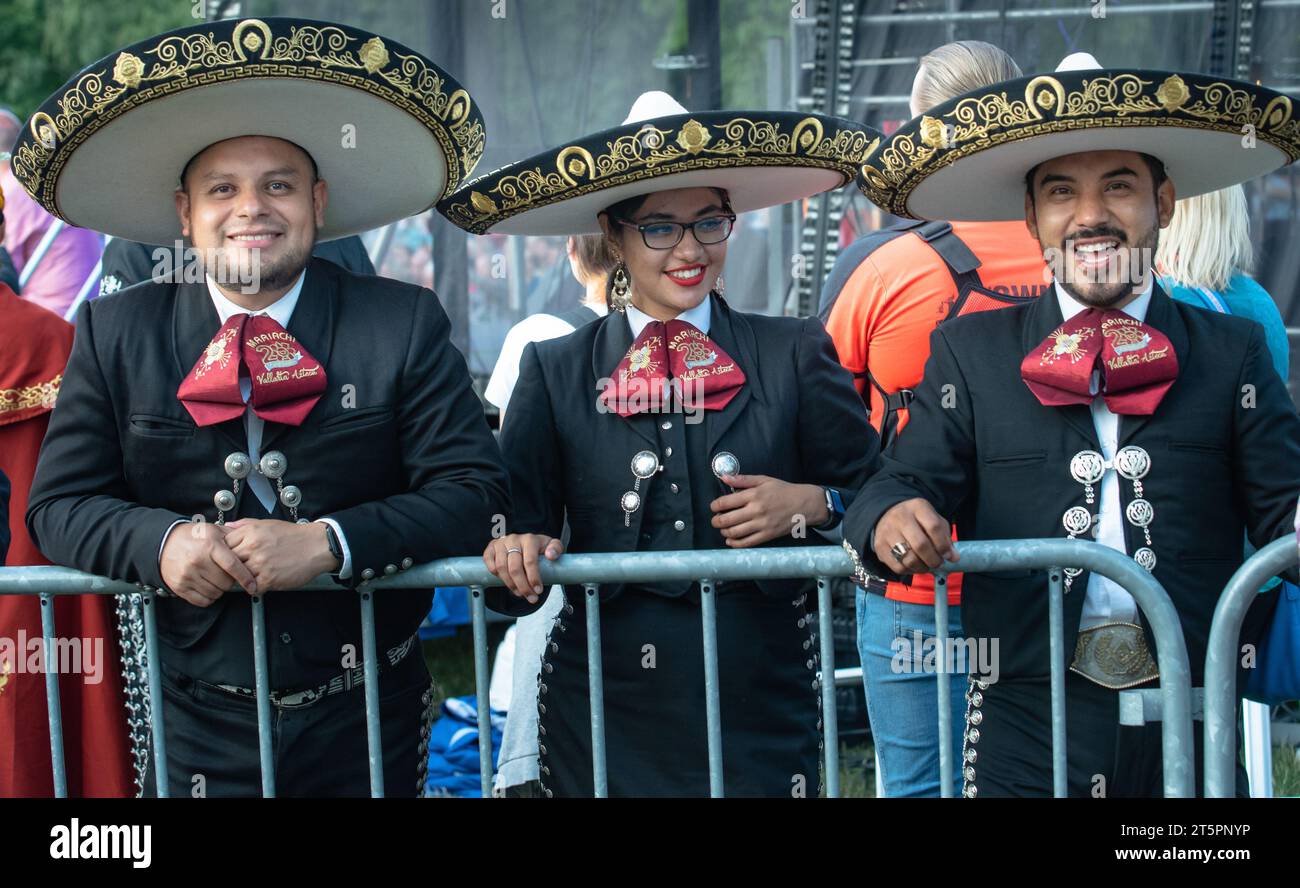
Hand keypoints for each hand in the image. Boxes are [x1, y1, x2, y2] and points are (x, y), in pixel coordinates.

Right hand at [160, 520, 257, 606]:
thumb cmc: (193, 537)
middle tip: (227, 576)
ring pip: (215, 593)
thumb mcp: (213, 530)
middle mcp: (197, 561)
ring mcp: (187, 575)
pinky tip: (208, 587)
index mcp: (209, 546)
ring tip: (215, 579)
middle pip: (225, 582)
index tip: (252, 585)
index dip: (245, 577)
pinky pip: (202, 600)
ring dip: (219, 589)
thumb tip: (250, 542)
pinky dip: (209, 597)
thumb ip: (232, 536)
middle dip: (231, 582)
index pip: (232, 565)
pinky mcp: (179, 586)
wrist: (164, 542)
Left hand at [223, 519, 339, 592]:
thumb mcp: (268, 523)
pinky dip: (256, 587)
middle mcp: (253, 547)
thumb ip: (244, 524)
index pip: (224, 545)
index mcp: (251, 532)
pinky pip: (252, 588)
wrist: (317, 546)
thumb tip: (227, 526)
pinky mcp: (269, 579)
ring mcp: (260, 564)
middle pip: (228, 562)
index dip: (226, 552)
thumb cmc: (295, 536)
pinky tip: (263, 580)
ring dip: (244, 578)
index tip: (230, 556)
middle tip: (240, 568)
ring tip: (253, 574)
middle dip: (232, 566)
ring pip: (239, 576)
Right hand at [483, 533, 562, 602]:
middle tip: (531, 598)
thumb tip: (551, 555)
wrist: (523, 542)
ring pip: (501, 568)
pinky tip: (507, 582)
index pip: (530, 561)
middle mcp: (513, 539)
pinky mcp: (490, 548)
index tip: (538, 590)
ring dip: (510, 585)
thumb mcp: (551, 545)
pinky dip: (497, 576)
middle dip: (523, 586)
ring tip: (520, 593)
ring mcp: (500, 543)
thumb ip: (556, 548)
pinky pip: (490, 565)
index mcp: (529, 539)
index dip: (533, 578)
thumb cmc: (538, 547)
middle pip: (515, 568)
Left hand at [709, 475, 828, 547]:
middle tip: (715, 520)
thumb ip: (742, 479)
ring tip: (723, 529)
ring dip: (724, 532)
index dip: (715, 506)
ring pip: (734, 533)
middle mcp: (756, 510)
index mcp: (754, 495)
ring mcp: (762, 524)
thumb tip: (724, 477)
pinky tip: (730, 540)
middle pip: (726, 520)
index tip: (714, 507)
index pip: (725, 502)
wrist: (804, 504)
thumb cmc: (783, 491)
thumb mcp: (764, 480)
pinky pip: (747, 543)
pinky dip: (735, 543)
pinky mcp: (768, 535)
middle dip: (716, 521)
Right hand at [872, 498, 957, 573]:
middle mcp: (900, 518)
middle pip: (920, 545)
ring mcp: (887, 532)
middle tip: (938, 563)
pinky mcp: (879, 547)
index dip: (943, 545)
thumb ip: (945, 537)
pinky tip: (914, 566)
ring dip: (922, 568)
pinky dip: (910, 571)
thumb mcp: (932, 520)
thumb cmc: (916, 520)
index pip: (934, 527)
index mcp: (918, 507)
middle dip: (933, 560)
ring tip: (927, 565)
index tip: (949, 555)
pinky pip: (898, 567)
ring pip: (909, 559)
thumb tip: (954, 557)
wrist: (887, 515)